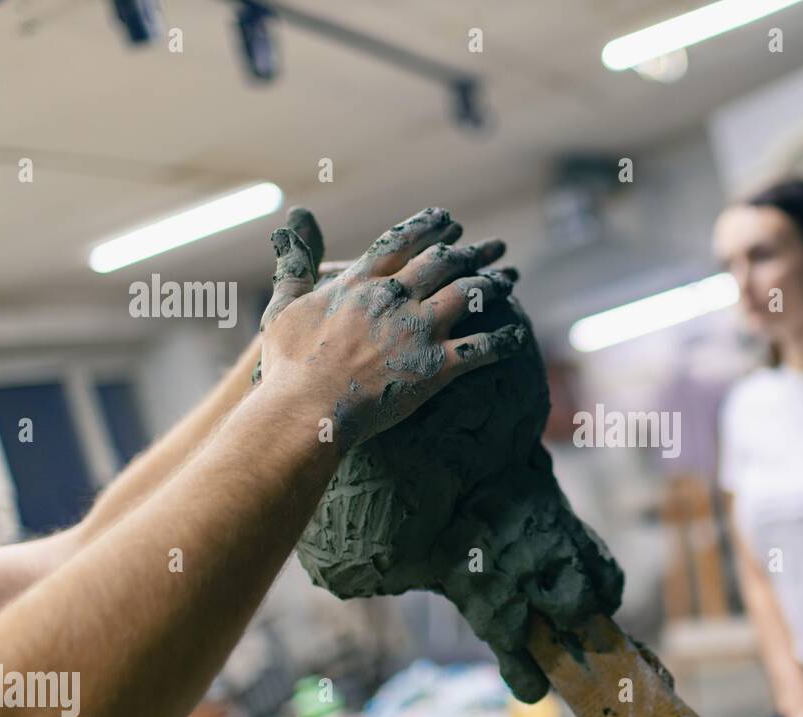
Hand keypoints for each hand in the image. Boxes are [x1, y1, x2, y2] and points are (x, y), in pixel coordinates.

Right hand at [259, 206, 525, 448]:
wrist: (306, 409)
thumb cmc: (288, 364)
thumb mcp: (284, 303)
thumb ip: (295, 261)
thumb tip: (293, 220)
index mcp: (361, 282)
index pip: (403, 242)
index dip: (430, 228)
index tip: (450, 220)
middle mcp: (395, 298)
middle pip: (444, 263)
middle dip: (474, 251)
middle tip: (495, 245)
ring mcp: (419, 331)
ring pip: (469, 295)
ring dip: (493, 284)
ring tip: (510, 279)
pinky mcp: (436, 367)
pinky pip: (482, 348)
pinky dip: (504, 339)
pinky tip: (519, 334)